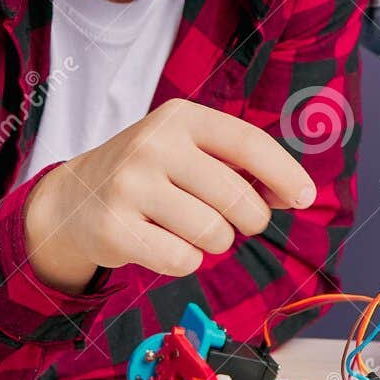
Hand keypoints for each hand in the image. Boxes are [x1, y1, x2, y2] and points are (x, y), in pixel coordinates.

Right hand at [23, 99, 314, 291]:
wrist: (73, 198)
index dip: (284, 172)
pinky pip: (182, 261)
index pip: (249, 143)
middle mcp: (154, 145)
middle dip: (250, 219)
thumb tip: (294, 194)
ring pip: (213, 234)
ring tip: (190, 229)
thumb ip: (239, 166)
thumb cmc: (151, 174)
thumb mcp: (189, 151)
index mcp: (181, 118)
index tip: (305, 197)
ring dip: (215, 243)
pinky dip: (185, 262)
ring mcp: (130, 186)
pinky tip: (165, 244)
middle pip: (237, 197)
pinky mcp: (113, 228)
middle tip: (236, 222)